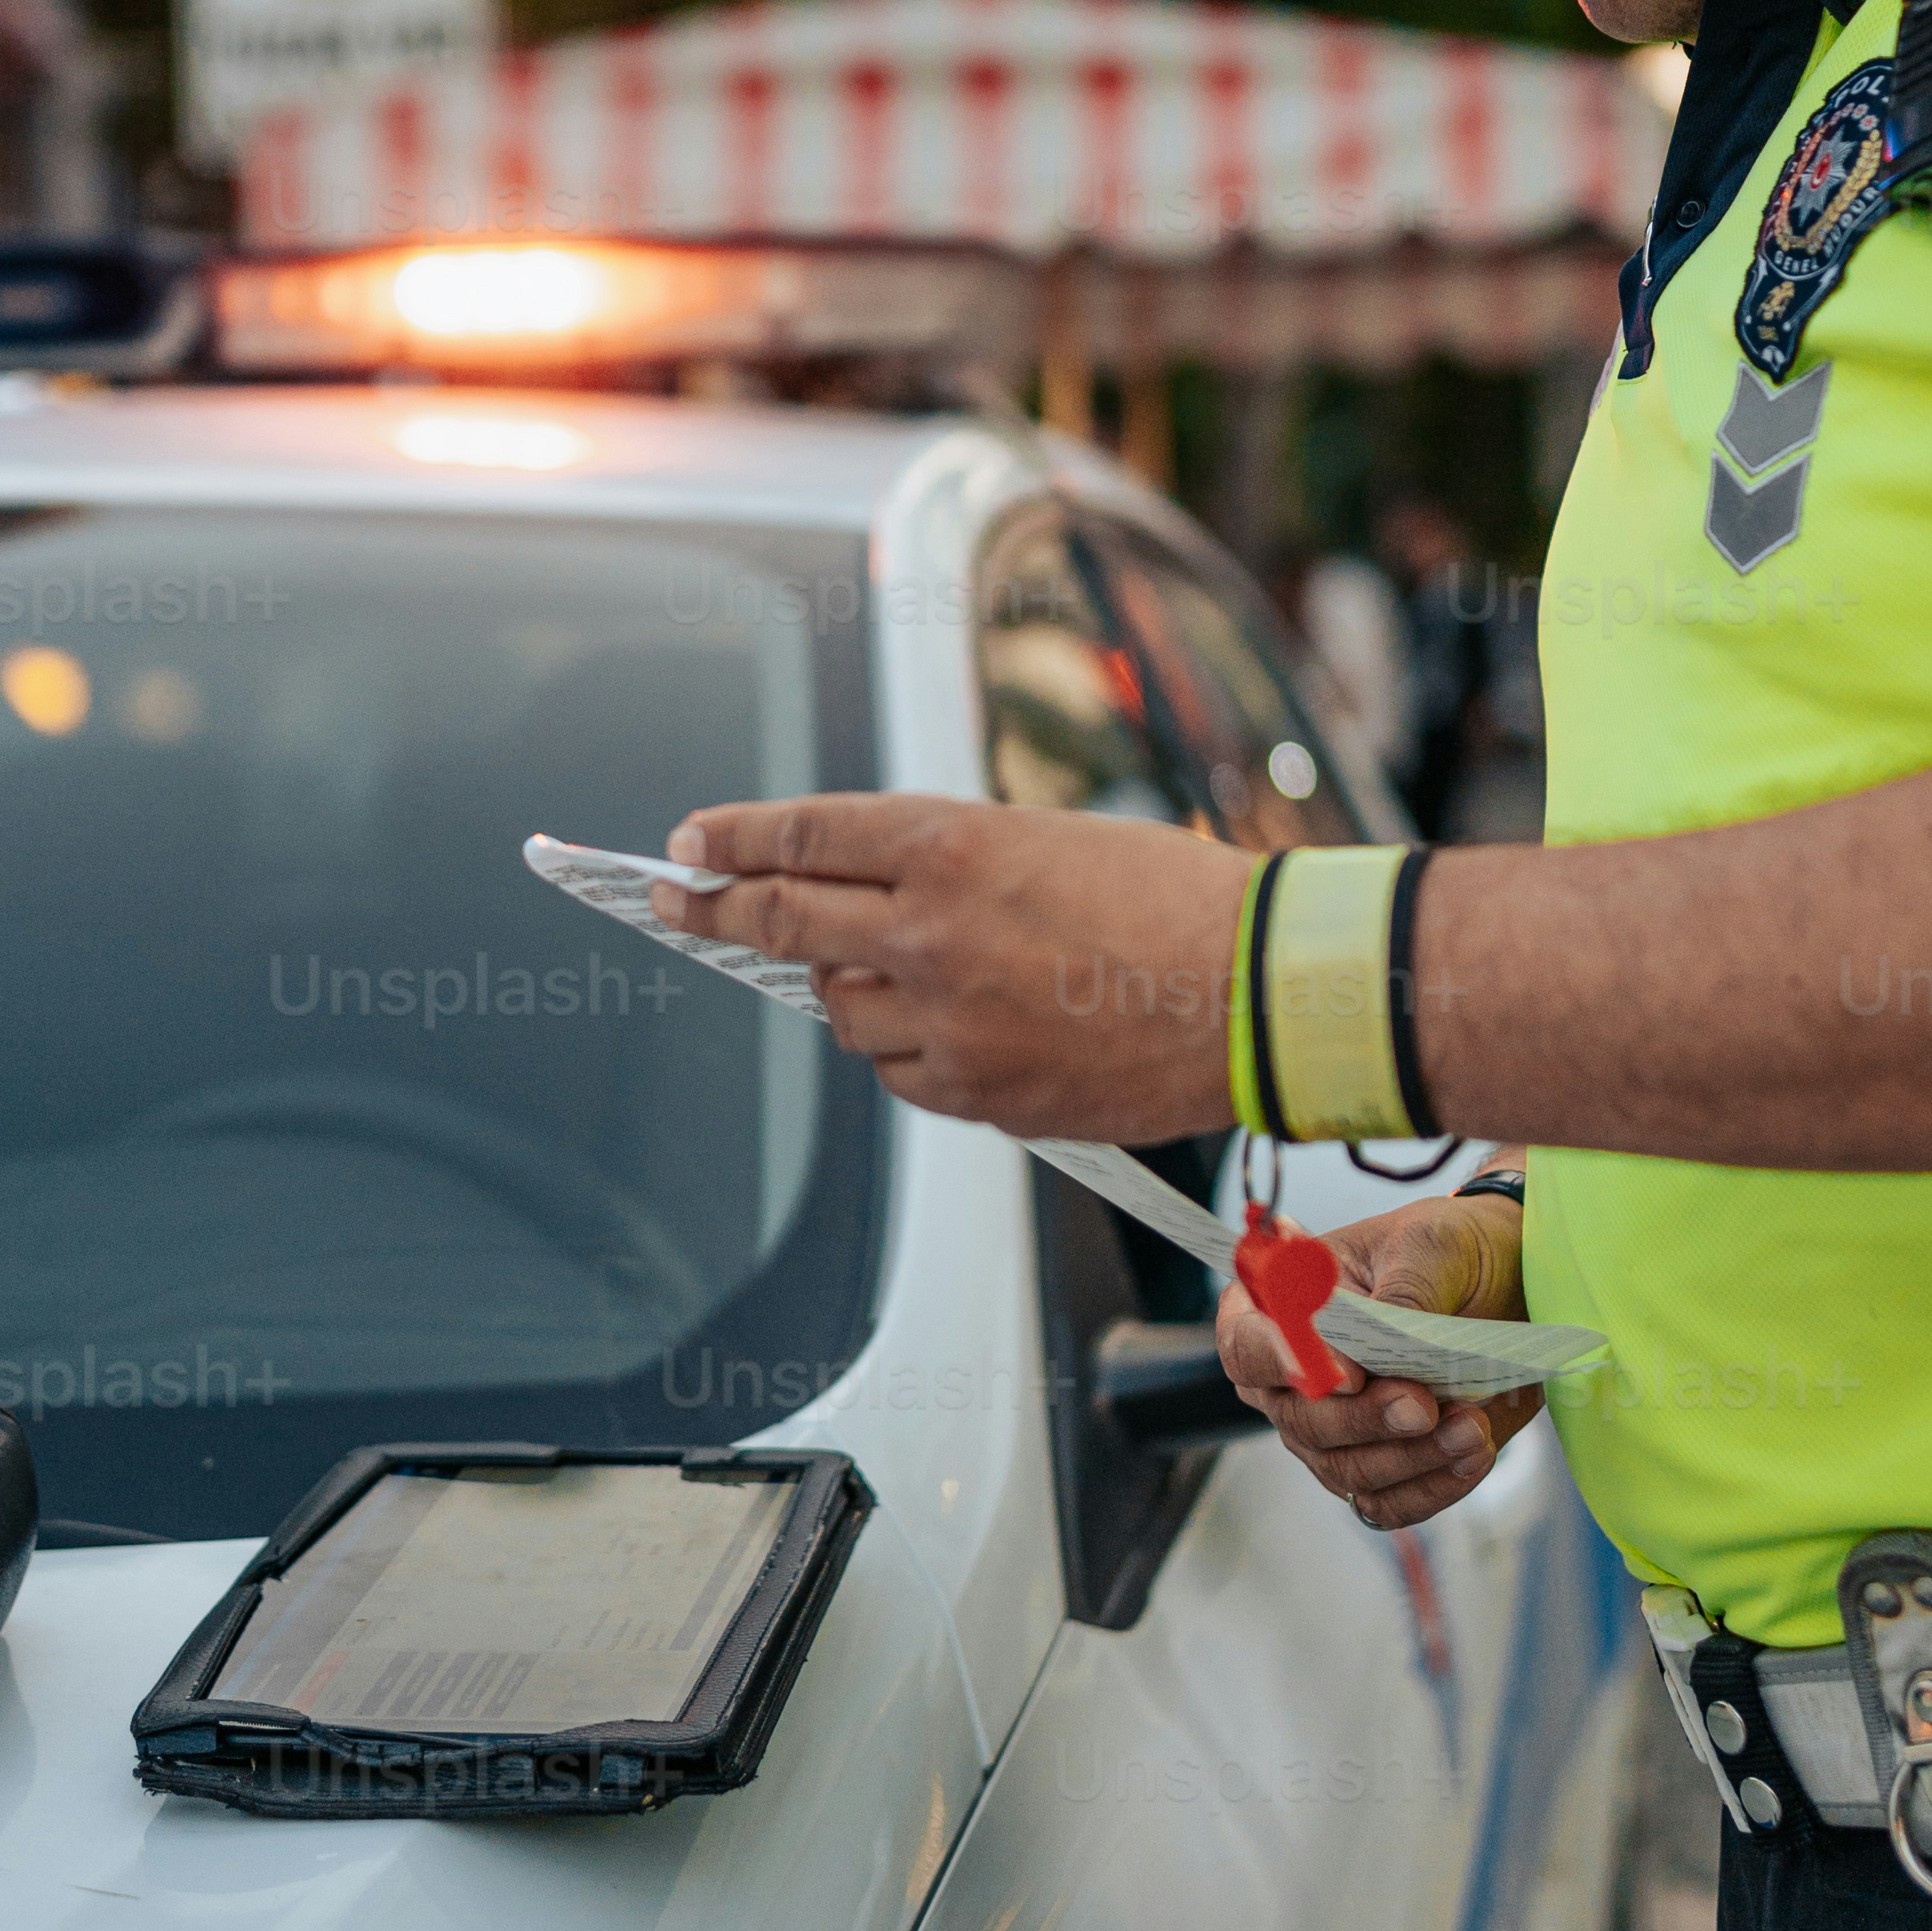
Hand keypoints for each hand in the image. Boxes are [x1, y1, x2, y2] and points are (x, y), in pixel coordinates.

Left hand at [662, 792, 1250, 1139]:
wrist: (1256, 992)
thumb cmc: (1172, 900)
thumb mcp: (1044, 839)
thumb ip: (943, 861)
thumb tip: (857, 887)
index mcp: (950, 846)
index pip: (801, 836)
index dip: (733, 839)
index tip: (691, 843)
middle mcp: (930, 932)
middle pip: (783, 922)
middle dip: (714, 909)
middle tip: (675, 899)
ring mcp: (946, 1021)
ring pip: (841, 1010)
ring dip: (850, 987)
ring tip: (919, 971)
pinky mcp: (974, 1094)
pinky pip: (898, 1072)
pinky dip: (906, 1048)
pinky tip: (962, 1027)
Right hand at [1218, 1178, 1542, 1533]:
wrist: (1505, 1285)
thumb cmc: (1447, 1251)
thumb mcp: (1431, 1245)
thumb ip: (1402, 1293)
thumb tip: (1385, 1349)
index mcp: (1278, 1305)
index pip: (1246, 1345)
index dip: (1283, 1364)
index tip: (1347, 1375)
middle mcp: (1290, 1378)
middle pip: (1299, 1420)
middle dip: (1365, 1420)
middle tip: (1423, 1405)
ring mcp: (1330, 1432)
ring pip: (1346, 1469)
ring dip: (1411, 1457)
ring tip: (1472, 1428)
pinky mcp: (1378, 1469)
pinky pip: (1388, 1503)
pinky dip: (1432, 1487)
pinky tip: (1472, 1454)